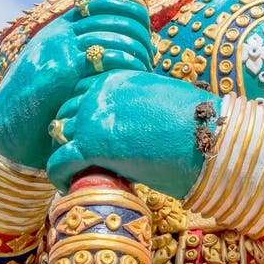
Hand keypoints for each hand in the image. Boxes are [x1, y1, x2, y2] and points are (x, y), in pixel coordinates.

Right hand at [0, 0, 152, 168]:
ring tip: (146, 63)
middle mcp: (59, 35)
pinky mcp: (63, 71)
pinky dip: (125, 62)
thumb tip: (110, 56)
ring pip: (110, 35)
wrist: (4, 130)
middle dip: (136, 31)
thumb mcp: (54, 71)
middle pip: (110, 17)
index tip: (144, 25)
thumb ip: (76, 57)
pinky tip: (136, 73)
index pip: (99, 3)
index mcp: (57, 30)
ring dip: (135, 48)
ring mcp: (60, 50)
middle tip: (149, 49)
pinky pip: (103, 57)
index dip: (126, 9)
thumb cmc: (34, 106)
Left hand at [46, 70, 221, 196]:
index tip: (88, 132)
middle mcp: (99, 92)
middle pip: (66, 112)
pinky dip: (59, 175)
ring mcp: (91, 117)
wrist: (204, 136)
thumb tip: (130, 123)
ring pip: (59, 135)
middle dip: (70, 132)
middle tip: (79, 154)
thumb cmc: (192, 121)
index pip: (82, 91)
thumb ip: (135, 105)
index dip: (83, 112)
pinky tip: (67, 185)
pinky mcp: (90, 146)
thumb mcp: (158, 99)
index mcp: (116, 78)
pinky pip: (58, 161)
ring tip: (75, 171)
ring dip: (65, 151)